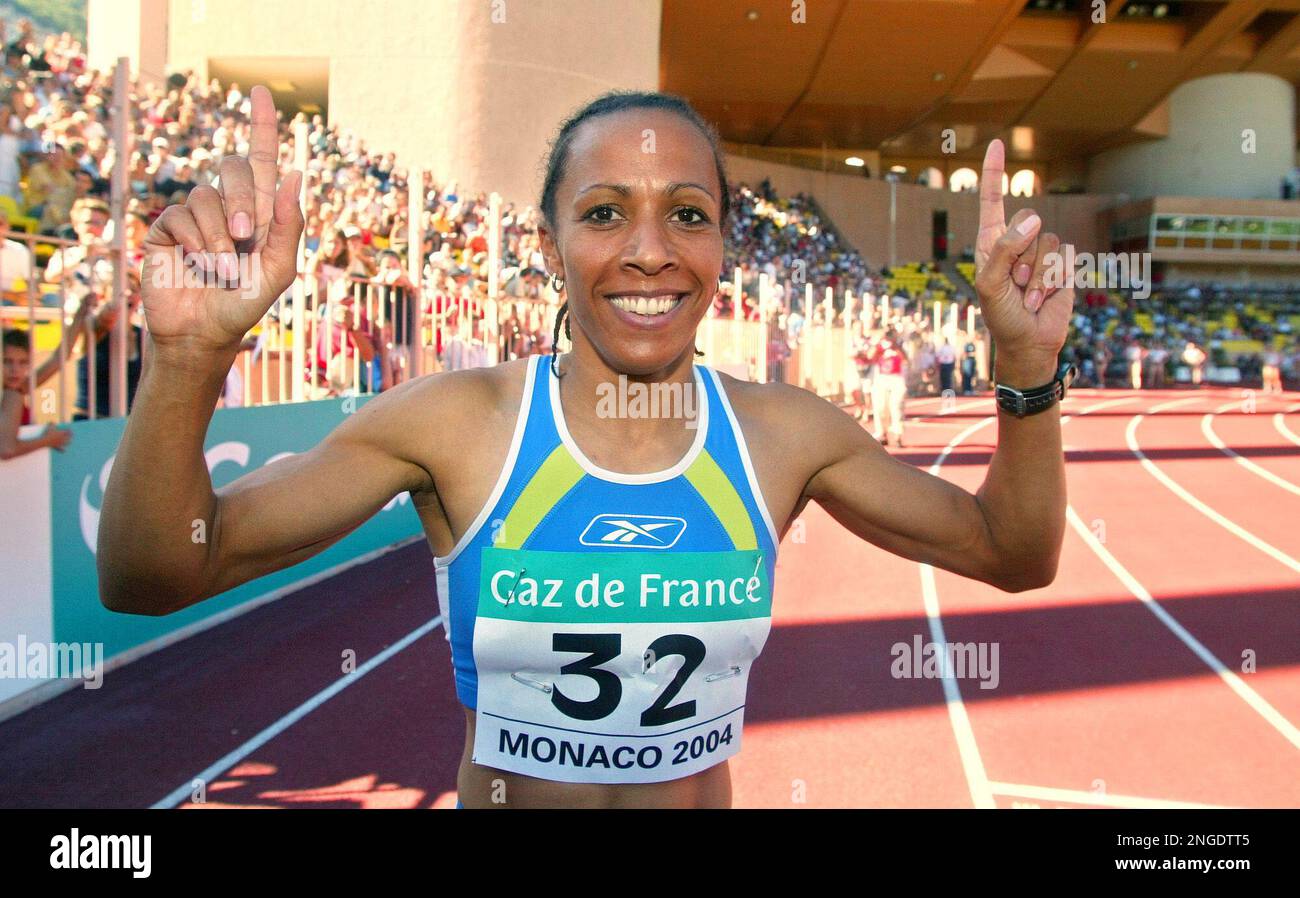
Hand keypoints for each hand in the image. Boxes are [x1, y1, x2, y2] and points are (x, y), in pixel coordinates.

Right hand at [44, 425, 71, 450]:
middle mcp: (62, 438)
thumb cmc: (48, 433)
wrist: (45, 441)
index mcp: (61, 434)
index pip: (67, 432)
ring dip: (68, 442)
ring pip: (67, 443)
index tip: (70, 430)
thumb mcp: (50, 427)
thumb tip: (52, 421)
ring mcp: (60, 443)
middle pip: (68, 437)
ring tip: (70, 442)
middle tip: (71, 436)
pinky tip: (65, 450)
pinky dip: (63, 450)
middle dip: (70, 436)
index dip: (69, 431)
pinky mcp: (58, 447)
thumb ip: (52, 424)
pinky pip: (62, 449)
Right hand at [140, 85, 303, 356]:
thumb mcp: (278, 271)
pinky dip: (196, 240)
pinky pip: (181, 214)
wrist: (203, 334)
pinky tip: (198, 263)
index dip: (260, 124)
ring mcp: (196, 216)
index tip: (260, 91)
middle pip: (235, 168)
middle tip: (245, 237)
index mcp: (260, 213)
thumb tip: (295, 174)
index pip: (261, 159)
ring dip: (218, 234)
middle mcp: (228, 207)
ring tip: (222, 267)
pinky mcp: (167, 229)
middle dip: (243, 199)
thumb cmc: (244, 305)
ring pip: (206, 195)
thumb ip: (289, 227)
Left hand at [973, 139, 1072, 376]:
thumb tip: (1034, 218)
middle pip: (1027, 219)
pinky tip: (1046, 296)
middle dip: (1022, 255)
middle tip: (1015, 283)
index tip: (997, 143)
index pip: (993, 200)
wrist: (1029, 342)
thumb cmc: (1001, 315)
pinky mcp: (1065, 264)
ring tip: (1029, 294)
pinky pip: (1066, 256)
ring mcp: (1042, 251)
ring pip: (1049, 240)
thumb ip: (1005, 249)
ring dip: (1038, 274)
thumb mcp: (990, 284)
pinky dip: (1055, 280)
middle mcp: (1018, 240)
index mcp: (991, 241)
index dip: (994, 173)